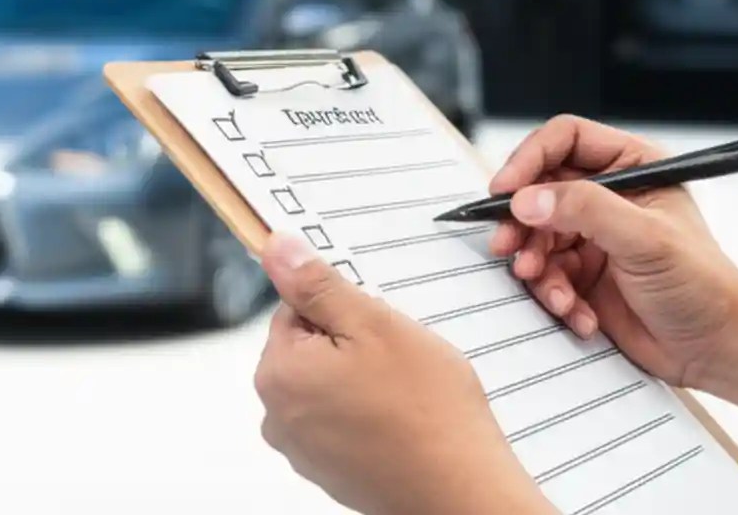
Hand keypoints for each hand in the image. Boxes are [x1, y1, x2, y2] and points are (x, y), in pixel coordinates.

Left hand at [254, 233, 552, 514]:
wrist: (461, 490)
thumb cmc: (427, 411)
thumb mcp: (373, 323)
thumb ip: (317, 284)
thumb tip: (276, 248)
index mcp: (279, 373)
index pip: (296, 310)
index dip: (343, 311)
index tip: (375, 328)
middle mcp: (279, 416)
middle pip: (310, 350)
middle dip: (352, 346)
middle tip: (396, 362)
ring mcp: (303, 450)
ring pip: (329, 385)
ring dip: (361, 381)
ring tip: (404, 394)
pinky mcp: (330, 472)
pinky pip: (343, 422)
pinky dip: (368, 416)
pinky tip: (401, 421)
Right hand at [489, 115, 737, 386]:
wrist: (716, 348)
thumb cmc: (702, 284)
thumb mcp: (644, 238)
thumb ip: (585, 209)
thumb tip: (528, 199)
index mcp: (631, 167)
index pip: (564, 140)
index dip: (529, 159)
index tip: (505, 191)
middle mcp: (609, 196)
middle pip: (539, 189)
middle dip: (521, 223)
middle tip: (508, 246)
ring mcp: (593, 236)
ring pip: (535, 236)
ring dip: (536, 267)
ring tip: (555, 292)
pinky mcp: (583, 273)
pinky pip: (546, 275)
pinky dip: (554, 296)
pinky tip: (579, 313)